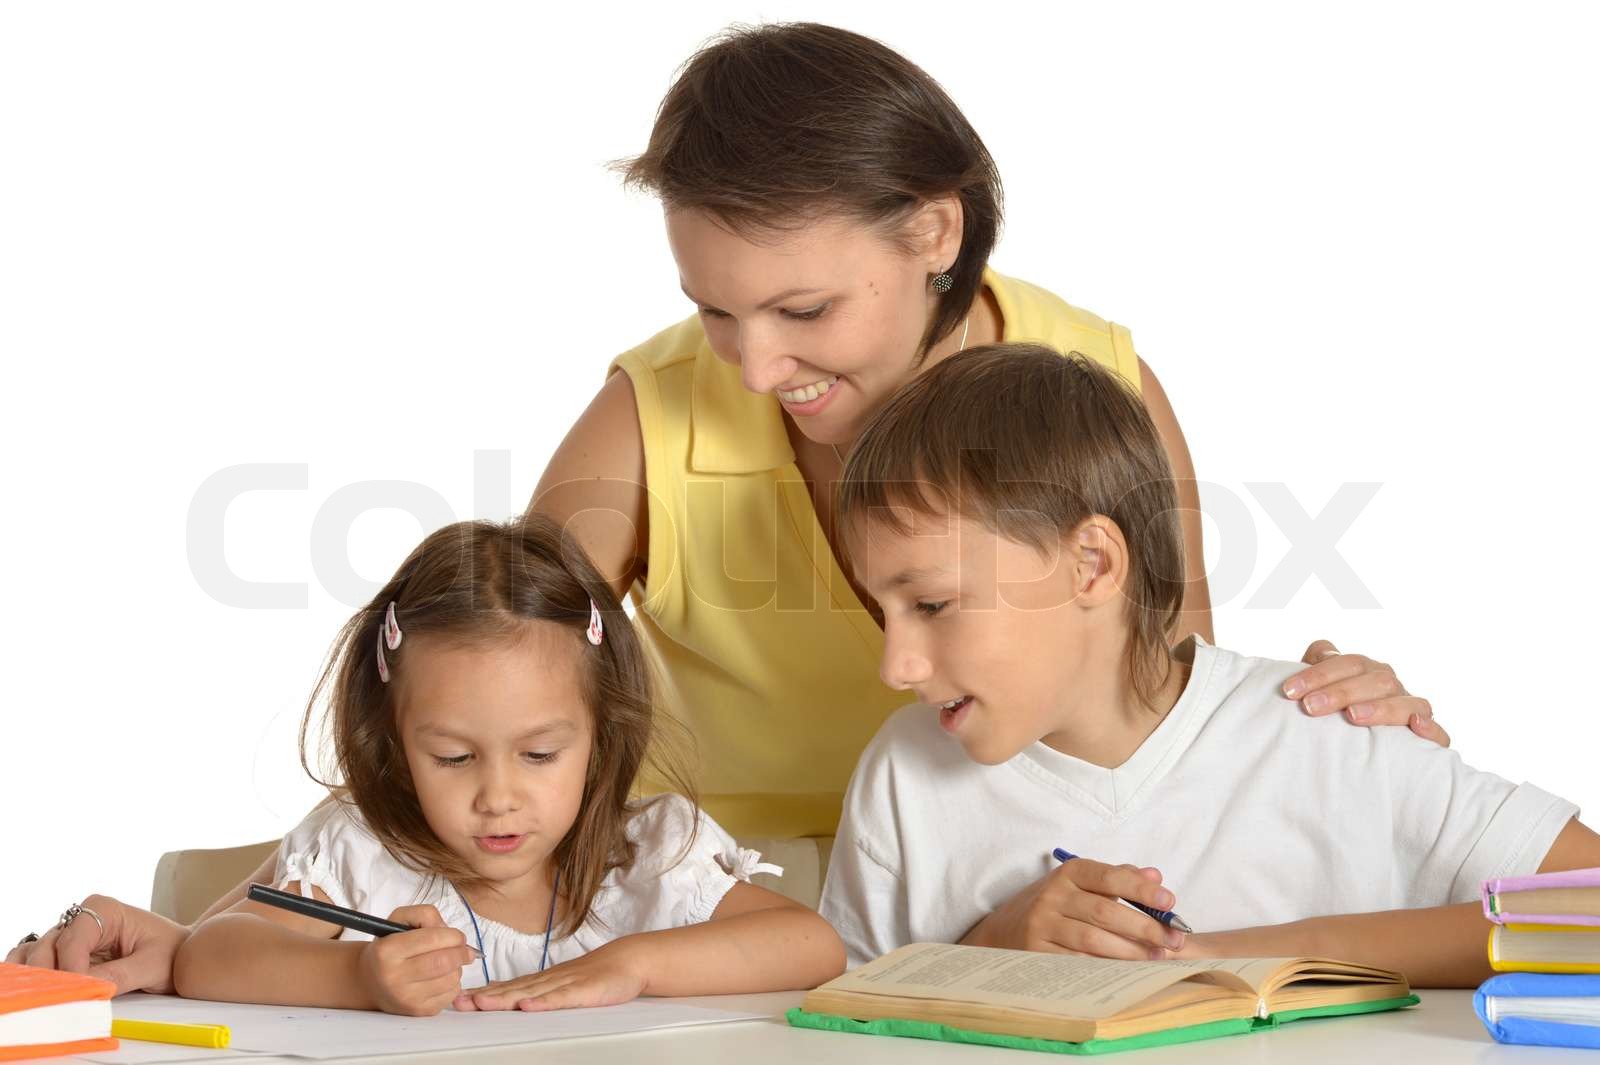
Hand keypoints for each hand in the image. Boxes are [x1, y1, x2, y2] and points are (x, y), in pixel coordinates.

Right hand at [5, 895, 186, 994]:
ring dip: (36, 977)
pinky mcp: (65, 954)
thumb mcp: (152, 965)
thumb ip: (118, 975)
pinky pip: (36, 961)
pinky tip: (39, 992)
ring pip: (35, 955)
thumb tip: (85, 988)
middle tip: (57, 1001)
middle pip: (47, 947)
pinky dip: (32, 977)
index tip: (76, 992)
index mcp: (103, 909)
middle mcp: (81, 918)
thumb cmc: (170, 954)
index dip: (70, 969)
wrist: (178, 956)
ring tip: (47, 999)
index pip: (72, 940)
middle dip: (48, 975)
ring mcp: (70, 936)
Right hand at [356, 905, 474, 1015]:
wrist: (370, 982)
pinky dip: (453, 983)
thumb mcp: (399, 920)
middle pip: (444, 962)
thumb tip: (450, 932)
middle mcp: (394, 977)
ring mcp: (406, 998)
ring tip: (448, 963)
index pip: (432, 939)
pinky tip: (442, 978)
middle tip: (465, 949)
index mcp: (387, 951)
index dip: (453, 936)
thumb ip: (425, 915)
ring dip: (458, 968)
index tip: (458, 936)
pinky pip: (451, 995)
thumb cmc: (389, 948)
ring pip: (451, 979)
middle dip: (462, 952)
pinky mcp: (418, 1011)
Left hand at [454, 940, 648, 1011]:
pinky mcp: (583, 991)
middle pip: (511, 990)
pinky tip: (526, 1006)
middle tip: (458, 1003)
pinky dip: (542, 1002)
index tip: (456, 1000)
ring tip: (480, 1003)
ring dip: (504, 998)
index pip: (507, 988)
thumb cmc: (594, 975)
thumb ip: (533, 989)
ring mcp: (565, 984)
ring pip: (530, 993)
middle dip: (484, 997)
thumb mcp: (560, 984)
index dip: (482, 994)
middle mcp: (548, 981)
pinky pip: (560, 998)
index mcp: (541, 981)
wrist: (626, 961)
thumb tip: (503, 994)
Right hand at [961, 859, 1185, 959]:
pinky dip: (1104, 968)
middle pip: (1105, 911)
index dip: (1141, 889)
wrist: (1003, 930)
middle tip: (1173, 940)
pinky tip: (1125, 972)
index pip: (1110, 876)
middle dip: (1145, 928)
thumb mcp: (1080, 884)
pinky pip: (1077, 963)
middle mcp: (1053, 895)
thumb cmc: (1055, 906)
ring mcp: (1042, 925)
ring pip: (1093, 940)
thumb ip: (1118, 877)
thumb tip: (1156, 876)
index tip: (1170, 902)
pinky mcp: (1036, 952)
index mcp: (1069, 873)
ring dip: (1130, 952)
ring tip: (1155, 958)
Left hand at [1284, 640, 1449, 746]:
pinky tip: (1416, 726)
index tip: (1288, 691)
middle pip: (1373, 678)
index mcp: (1366, 671)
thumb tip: (1317, 653)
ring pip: (1405, 701)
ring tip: (1353, 717)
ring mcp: (1411, 709)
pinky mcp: (1429, 739)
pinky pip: (1438, 732)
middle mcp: (1390, 686)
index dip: (1318, 673)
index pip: (1347, 662)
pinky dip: (1430, 728)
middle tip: (1309, 708)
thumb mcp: (1319, 694)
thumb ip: (1317, 669)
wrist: (1357, 758)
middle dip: (1340, 691)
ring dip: (1379, 707)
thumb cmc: (1331, 719)